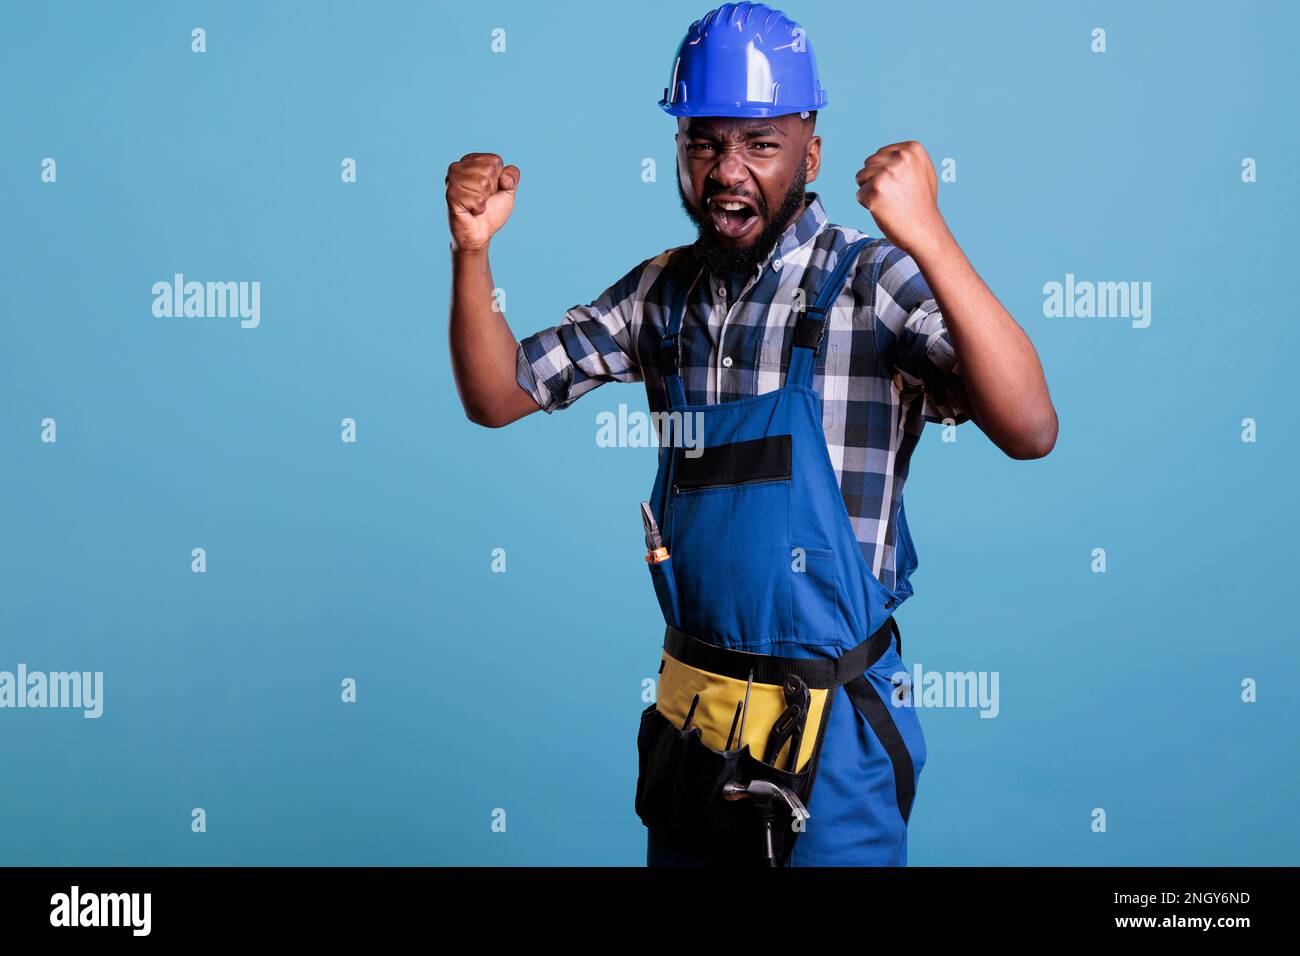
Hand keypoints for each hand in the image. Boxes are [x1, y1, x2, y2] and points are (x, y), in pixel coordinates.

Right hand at [445, 153, 519, 253]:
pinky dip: (479, 209)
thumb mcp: (508, 190)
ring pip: (483, 183)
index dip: (498, 179)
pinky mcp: (450, 195)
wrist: (481, 233)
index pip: (495, 160)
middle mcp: (458, 167)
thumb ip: (513, 175)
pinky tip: (470, 211)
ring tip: (476, 204)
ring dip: (484, 199)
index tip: (490, 190)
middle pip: (489, 169)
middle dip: (491, 189)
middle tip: (482, 199)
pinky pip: (477, 198)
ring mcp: (451, 180)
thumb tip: (504, 178)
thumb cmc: (492, 210)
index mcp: (470, 160)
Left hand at [855, 141, 948, 256]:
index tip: (902, 186)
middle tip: (895, 197)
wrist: (925, 231)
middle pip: (869, 163)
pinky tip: (885, 210)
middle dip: (875, 180)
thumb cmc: (922, 204)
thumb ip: (905, 159)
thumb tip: (887, 153)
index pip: (880, 154)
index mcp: (912, 149)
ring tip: (890, 202)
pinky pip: (860, 195)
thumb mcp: (922, 172)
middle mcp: (900, 157)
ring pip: (860, 177)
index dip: (886, 173)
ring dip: (870, 192)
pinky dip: (868, 205)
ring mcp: (887, 173)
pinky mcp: (875, 190)